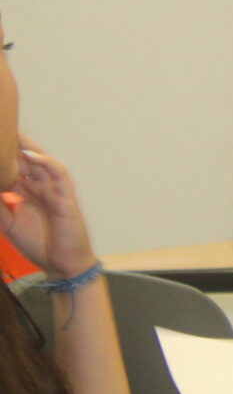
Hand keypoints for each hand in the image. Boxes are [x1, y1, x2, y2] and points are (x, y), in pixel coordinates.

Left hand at [0, 137, 95, 276]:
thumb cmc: (40, 244)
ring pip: (42, 162)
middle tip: (2, 129)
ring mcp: (55, 190)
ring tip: (13, 133)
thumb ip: (1, 205)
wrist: (63, 264)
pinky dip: (45, 162)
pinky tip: (31, 154)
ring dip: (28, 147)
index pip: (15, 168)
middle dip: (14, 146)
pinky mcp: (65, 197)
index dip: (5, 157)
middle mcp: (41, 188)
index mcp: (28, 193)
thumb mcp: (9, 224)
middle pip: (27, 161)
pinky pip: (58, 174)